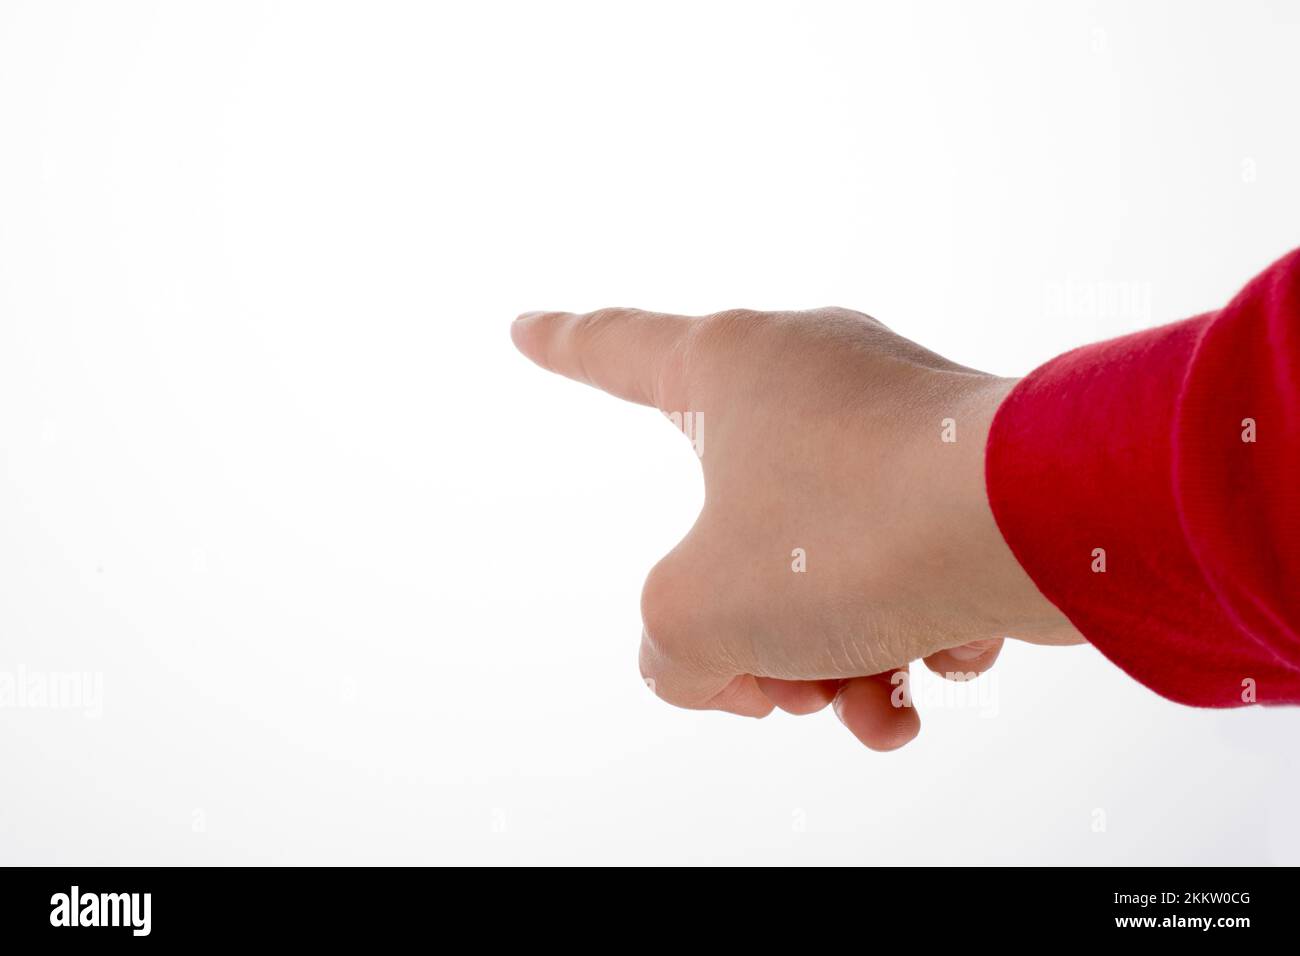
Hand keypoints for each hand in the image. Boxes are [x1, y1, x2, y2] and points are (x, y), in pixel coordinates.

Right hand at [512, 307, 1081, 748]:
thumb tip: (723, 663)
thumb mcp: (700, 615)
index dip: (561, 347)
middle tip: (771, 694)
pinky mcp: (969, 467)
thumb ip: (670, 648)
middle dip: (751, 632)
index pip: (615, 350)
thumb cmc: (847, 536)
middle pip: (735, 522)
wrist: (1040, 528)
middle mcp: (813, 373)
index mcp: (728, 367)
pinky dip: (906, 631)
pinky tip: (937, 669)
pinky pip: (903, 560)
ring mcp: (897, 417)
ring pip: (825, 561)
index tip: (525, 328)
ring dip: (833, 657)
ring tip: (867, 710)